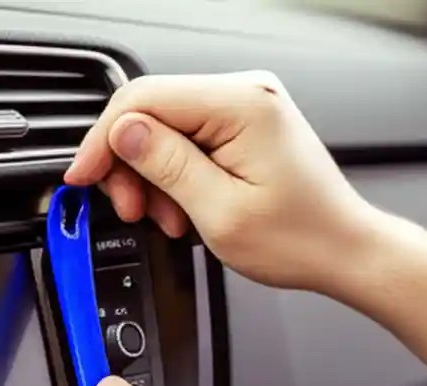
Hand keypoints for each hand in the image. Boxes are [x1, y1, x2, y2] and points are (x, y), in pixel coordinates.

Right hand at [65, 71, 383, 291]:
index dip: (103, 139)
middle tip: (132, 208)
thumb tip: (123, 133)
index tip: (83, 176)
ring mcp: (246, 107)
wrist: (343, 251)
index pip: (144, 99)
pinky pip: (187, 139)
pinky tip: (182, 207)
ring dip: (151, 176)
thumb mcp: (220, 211)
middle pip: (150, 111)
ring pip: (164, 128)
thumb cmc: (301, 239)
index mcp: (242, 104)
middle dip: (129, 164)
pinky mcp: (243, 125)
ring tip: (167, 218)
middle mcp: (246, 93)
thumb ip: (166, 165)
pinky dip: (173, 175)